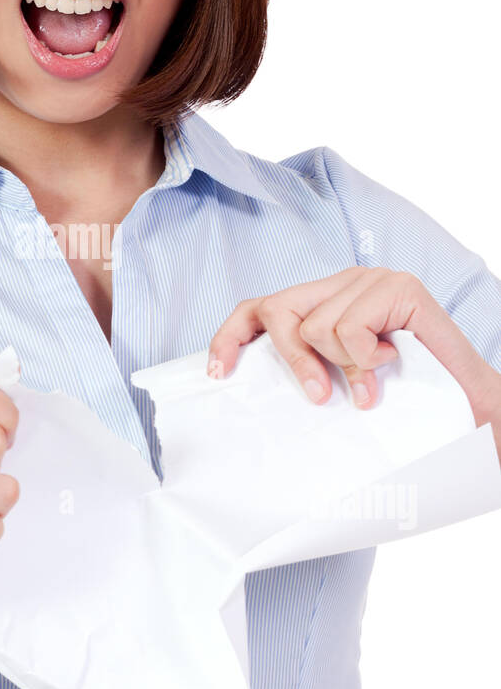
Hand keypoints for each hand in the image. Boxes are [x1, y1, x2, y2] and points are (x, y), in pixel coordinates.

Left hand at [207, 266, 499, 422]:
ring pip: (315, 327)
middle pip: (277, 308)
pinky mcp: (399, 287)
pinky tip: (388, 368)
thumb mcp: (340, 382)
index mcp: (328, 301)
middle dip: (290, 359)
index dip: (232, 336)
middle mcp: (346, 282)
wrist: (471, 408)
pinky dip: (364, 361)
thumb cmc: (404, 398)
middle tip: (316, 397)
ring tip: (371, 386)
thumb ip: (308, 366)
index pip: (262, 307)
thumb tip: (248, 381)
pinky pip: (348, 328)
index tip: (217, 374)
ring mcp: (374, 279)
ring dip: (343, 368)